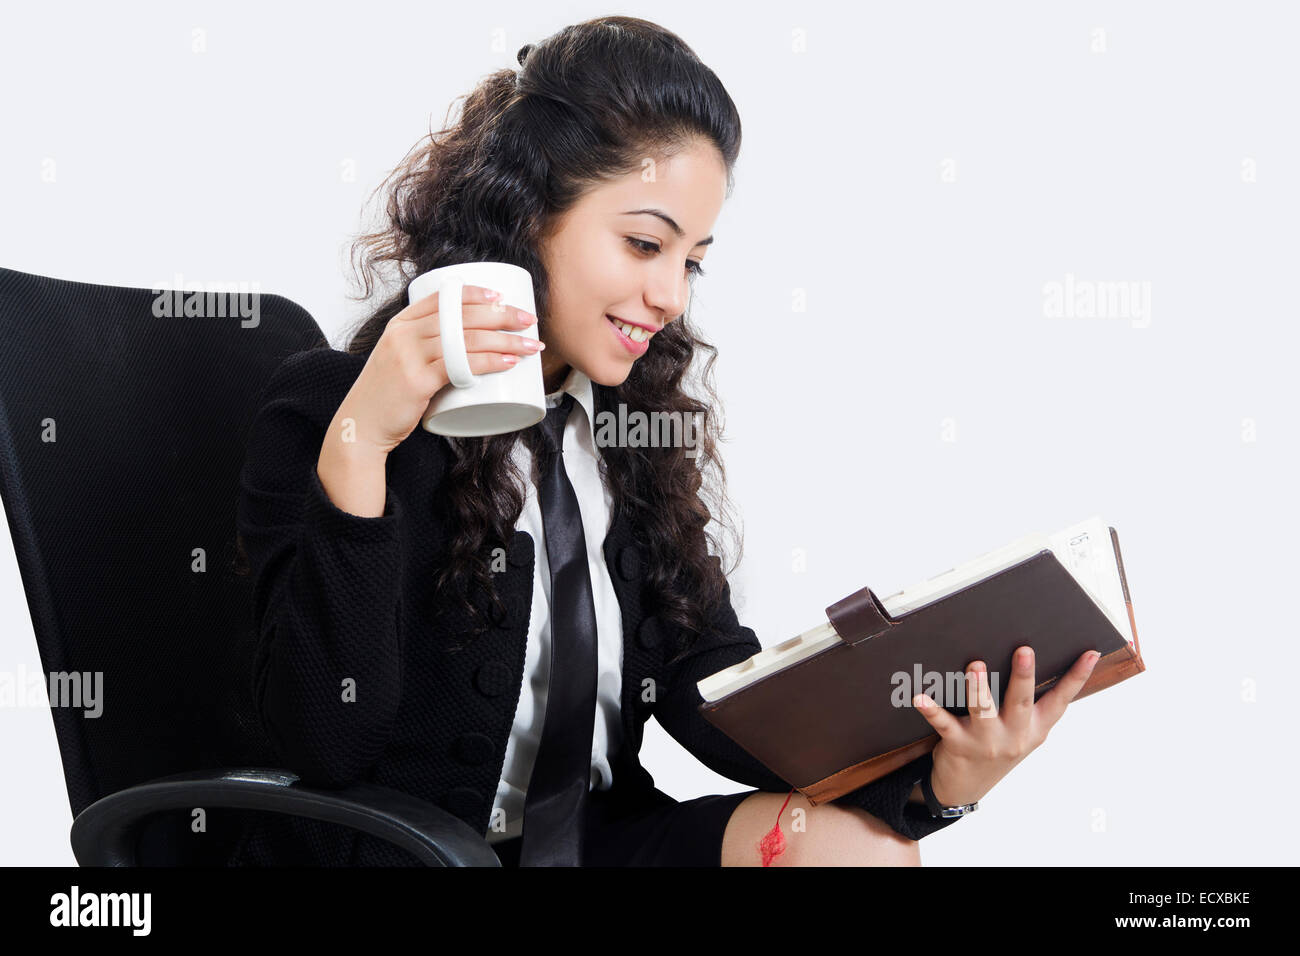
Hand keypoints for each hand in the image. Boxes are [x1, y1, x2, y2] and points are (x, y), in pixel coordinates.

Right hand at [332, 284, 544, 456]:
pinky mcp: (417, 381)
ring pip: (467, 339)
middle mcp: (404, 334)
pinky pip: (461, 365)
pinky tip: (508, 362)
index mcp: (400, 324)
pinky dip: (489, 362)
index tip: (501, 297)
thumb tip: (468, 346)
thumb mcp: (400, 359)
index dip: (475, 293)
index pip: (442, 297)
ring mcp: (409, 356)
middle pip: (462, 315)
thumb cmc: (388, 396)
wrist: (362, 426)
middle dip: (502, 315)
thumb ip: (427, 348)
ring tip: (531, 346)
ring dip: (505, 340)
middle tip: (529, 321)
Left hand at [913, 646, 1100, 806]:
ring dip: (979, 689)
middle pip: (1022, 702)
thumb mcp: (1022, 732)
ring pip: (984, 712)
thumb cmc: (996, 748)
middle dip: (1024, 676)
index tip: (1091, 653)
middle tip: (1024, 650)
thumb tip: (1034, 658)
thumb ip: (1031, 704)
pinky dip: (931, 710)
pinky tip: (920, 697)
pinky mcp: (959, 744)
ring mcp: (987, 742)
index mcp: (1035, 728)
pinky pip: (944, 724)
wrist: (967, 787)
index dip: (1077, 677)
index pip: (1061, 701)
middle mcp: (1015, 735)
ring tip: (976, 666)